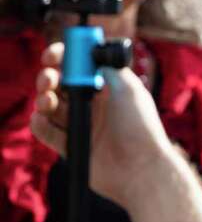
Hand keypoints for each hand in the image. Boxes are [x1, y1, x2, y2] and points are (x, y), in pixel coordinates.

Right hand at [30, 42, 173, 208]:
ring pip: (51, 107)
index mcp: (108, 87)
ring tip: (47, 101)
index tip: (53, 55)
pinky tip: (41, 118)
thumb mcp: (129, 88)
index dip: (64, 58)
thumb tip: (90, 54)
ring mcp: (82, 124)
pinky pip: (47, 131)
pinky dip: (39, 123)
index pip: (80, 66)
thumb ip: (108, 68)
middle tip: (49, 78)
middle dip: (49, 77)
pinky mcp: (71, 145)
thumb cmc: (140, 126)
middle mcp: (94, 104)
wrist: (140, 167)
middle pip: (61, 85)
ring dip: (43, 99)